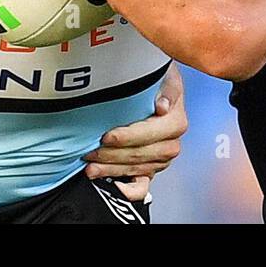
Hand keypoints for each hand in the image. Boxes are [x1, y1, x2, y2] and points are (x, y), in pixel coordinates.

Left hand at [82, 63, 186, 200]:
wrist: (155, 87)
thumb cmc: (156, 80)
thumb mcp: (163, 75)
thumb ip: (167, 89)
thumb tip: (162, 106)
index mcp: (175, 121)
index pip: (149, 134)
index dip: (127, 137)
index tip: (106, 136)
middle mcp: (171, 143)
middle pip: (139, 155)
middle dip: (112, 155)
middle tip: (89, 152)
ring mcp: (161, 159)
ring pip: (136, 170)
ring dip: (111, 170)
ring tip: (90, 167)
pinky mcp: (151, 168)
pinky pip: (142, 187)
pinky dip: (128, 190)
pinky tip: (112, 187)